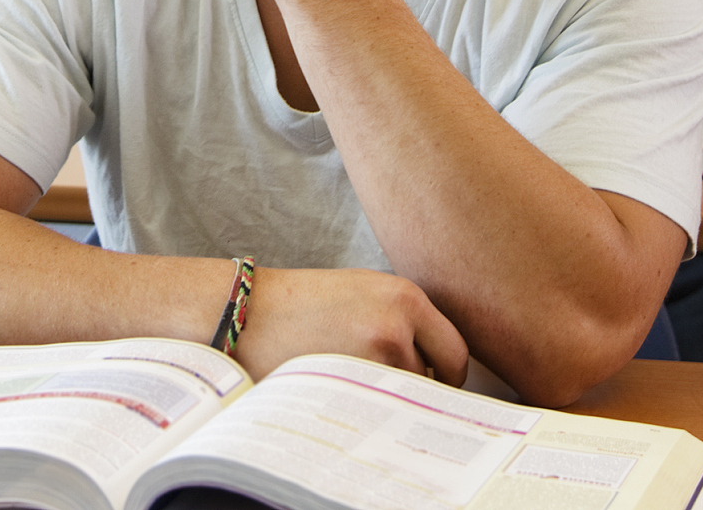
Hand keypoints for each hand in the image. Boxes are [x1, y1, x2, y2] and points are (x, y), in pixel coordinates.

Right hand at [232, 266, 467, 384]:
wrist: (246, 312)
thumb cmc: (300, 305)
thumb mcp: (362, 293)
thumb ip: (402, 319)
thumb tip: (435, 364)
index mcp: (405, 295)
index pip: (455, 350)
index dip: (446, 373)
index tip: (432, 383)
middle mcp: (399, 321)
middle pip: (439, 378)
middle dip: (423, 389)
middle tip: (394, 390)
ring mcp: (379, 352)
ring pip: (406, 395)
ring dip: (388, 396)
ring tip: (348, 378)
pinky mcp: (355, 380)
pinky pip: (379, 408)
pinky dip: (367, 407)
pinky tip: (339, 389)